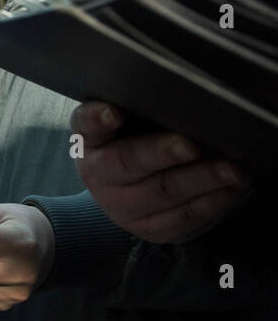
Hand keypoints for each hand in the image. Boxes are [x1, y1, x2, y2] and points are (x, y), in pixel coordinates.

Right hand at [71, 101, 250, 242]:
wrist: (127, 189)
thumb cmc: (134, 141)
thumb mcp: (128, 120)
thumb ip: (142, 105)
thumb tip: (181, 92)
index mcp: (88, 140)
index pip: (87, 125)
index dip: (98, 119)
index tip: (115, 113)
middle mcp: (98, 174)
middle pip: (129, 162)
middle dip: (163, 153)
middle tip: (192, 146)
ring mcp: (122, 206)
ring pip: (164, 193)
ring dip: (202, 180)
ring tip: (233, 170)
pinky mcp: (150, 228)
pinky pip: (183, 218)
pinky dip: (213, 203)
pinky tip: (233, 189)